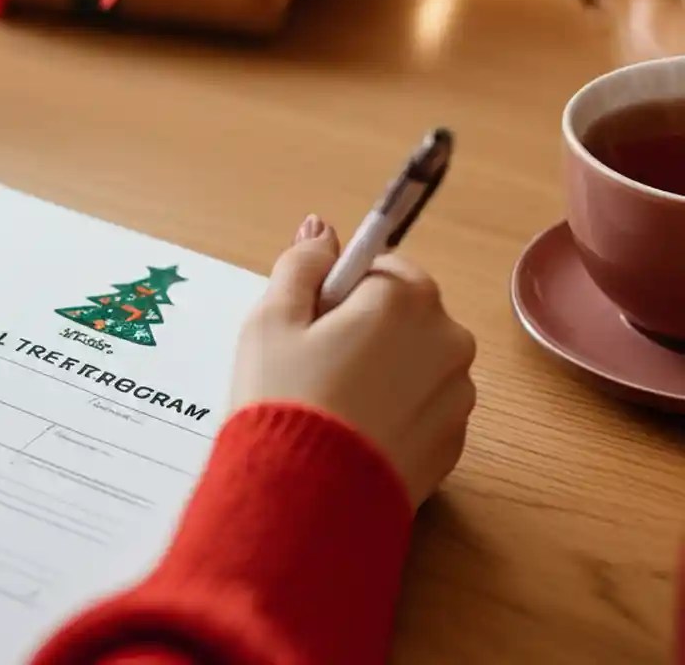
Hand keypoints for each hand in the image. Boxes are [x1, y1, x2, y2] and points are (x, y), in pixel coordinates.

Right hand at [231, 215, 476, 507]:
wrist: (306, 499)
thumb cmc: (284, 400)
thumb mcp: (271, 319)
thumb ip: (301, 263)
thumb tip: (320, 230)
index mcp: (407, 297)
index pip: (378, 267)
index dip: (337, 292)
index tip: (307, 323)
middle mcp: (448, 338)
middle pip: (402, 314)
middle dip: (363, 330)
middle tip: (310, 366)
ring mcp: (458, 395)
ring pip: (414, 364)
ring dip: (381, 372)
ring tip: (331, 406)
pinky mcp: (454, 444)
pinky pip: (421, 410)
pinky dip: (393, 414)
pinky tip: (353, 435)